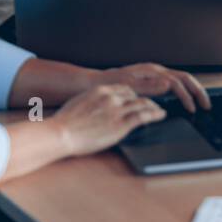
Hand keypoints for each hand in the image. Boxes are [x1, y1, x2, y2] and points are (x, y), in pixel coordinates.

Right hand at [50, 84, 165, 155]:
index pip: (124, 88)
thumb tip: (98, 108)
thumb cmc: (65, 123)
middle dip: (145, 100)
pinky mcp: (121, 124)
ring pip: (143, 103)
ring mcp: (117, 110)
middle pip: (135, 95)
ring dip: (154, 106)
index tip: (138, 98)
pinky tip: (161, 115)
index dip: (133, 94)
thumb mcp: (80, 103)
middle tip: (153, 104)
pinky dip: (155, 114)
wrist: (60, 133)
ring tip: (160, 110)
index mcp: (100, 90)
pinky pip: (144, 116)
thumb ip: (93, 102)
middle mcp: (111, 97)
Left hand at [97, 62, 210, 112]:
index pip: (178, 82)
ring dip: (191, 90)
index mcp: (151, 71)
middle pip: (184, 78)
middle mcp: (154, 71)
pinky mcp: (149, 81)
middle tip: (206, 105)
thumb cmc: (106, 84)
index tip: (193, 109)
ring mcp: (152, 75)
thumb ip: (148, 86)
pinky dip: (181, 92)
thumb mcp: (127, 86)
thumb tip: (169, 84)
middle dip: (197, 91)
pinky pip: (170, 84)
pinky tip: (181, 100)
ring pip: (179, 80)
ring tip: (199, 102)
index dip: (188, 95)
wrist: (91, 83)